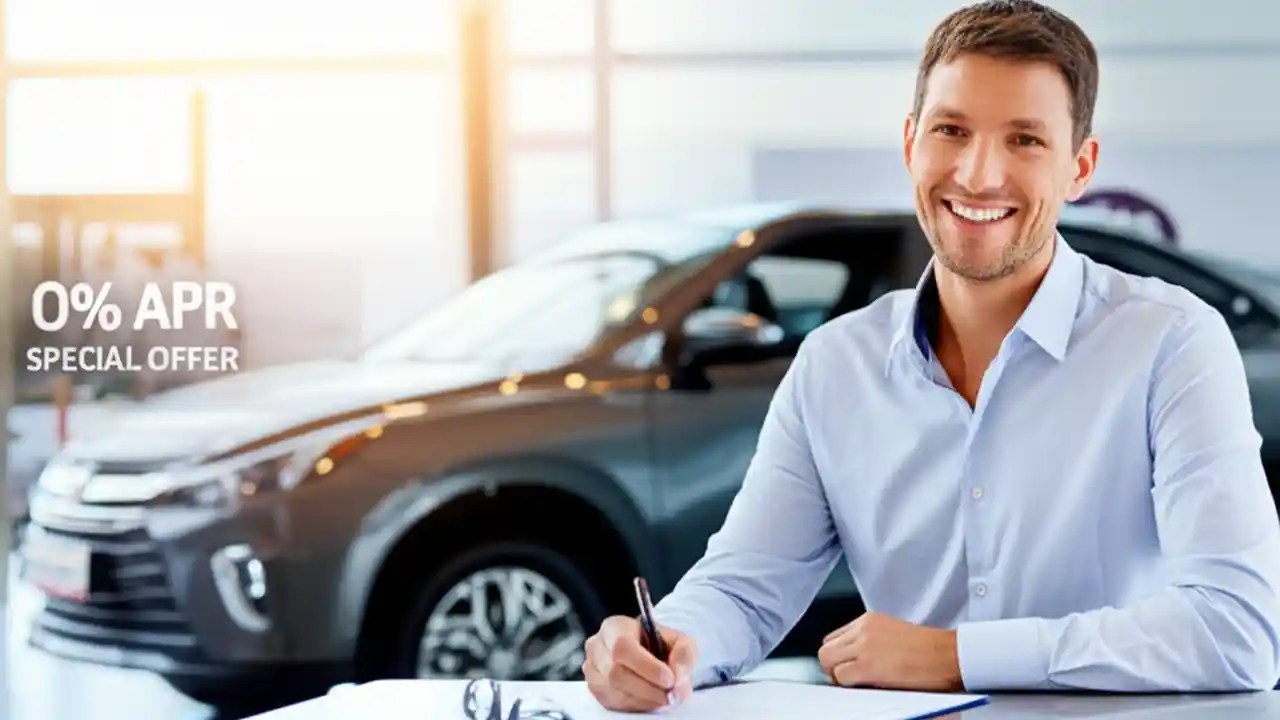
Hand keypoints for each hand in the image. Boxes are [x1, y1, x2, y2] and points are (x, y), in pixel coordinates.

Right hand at [583, 615, 697, 711]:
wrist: (649, 654)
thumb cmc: (661, 644)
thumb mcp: (680, 640)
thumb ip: (684, 654)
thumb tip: (677, 676)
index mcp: (615, 626)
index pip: (623, 647)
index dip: (646, 667)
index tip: (670, 679)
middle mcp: (598, 647)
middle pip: (617, 673)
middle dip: (649, 688)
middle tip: (673, 695)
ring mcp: (593, 670)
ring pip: (615, 691)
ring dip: (646, 700)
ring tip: (666, 698)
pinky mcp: (595, 690)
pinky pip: (614, 703)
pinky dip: (637, 705)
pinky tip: (651, 700)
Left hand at [817, 611, 962, 691]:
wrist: (948, 655)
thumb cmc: (929, 649)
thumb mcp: (893, 632)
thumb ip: (870, 639)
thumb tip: (852, 657)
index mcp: (869, 620)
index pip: (834, 637)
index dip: (837, 655)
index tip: (844, 665)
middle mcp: (863, 630)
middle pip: (826, 648)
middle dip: (833, 666)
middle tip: (847, 678)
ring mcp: (864, 647)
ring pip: (828, 662)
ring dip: (839, 676)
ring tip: (857, 683)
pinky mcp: (868, 666)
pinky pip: (841, 677)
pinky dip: (848, 685)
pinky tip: (865, 686)